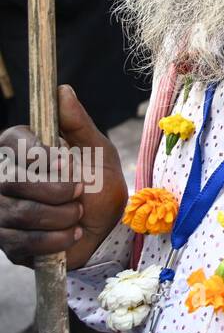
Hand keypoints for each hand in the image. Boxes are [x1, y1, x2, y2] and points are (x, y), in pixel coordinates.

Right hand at [0, 85, 126, 269]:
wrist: (105, 229)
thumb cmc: (99, 184)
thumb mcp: (97, 151)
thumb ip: (78, 123)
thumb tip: (63, 91)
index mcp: (23, 149)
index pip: (12, 141)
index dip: (36, 153)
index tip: (65, 162)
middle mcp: (4, 177)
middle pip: (14, 181)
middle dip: (56, 190)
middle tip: (80, 192)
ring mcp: (1, 210)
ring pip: (19, 212)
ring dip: (60, 216)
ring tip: (78, 214)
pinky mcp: (6, 241)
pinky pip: (22, 241)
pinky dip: (54, 239)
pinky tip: (72, 234)